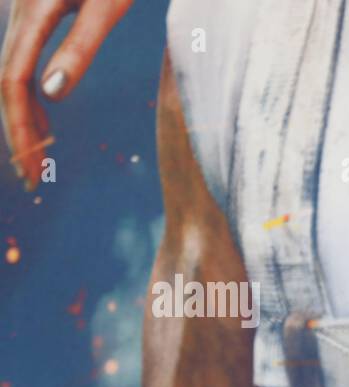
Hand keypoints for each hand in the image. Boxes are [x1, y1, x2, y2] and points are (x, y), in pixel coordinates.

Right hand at [1, 0, 133, 189]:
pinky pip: (21, 54)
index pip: (13, 82)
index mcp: (32, 10)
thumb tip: (51, 94)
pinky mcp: (31, 5)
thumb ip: (79, 47)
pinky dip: (29, 88)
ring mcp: (20, 5)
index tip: (32, 169)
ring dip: (22, 113)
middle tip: (32, 177)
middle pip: (5, 79)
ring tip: (38, 155)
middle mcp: (16, 7)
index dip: (20, 128)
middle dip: (18, 129)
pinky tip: (44, 112)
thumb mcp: (107, 6)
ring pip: (10, 67)